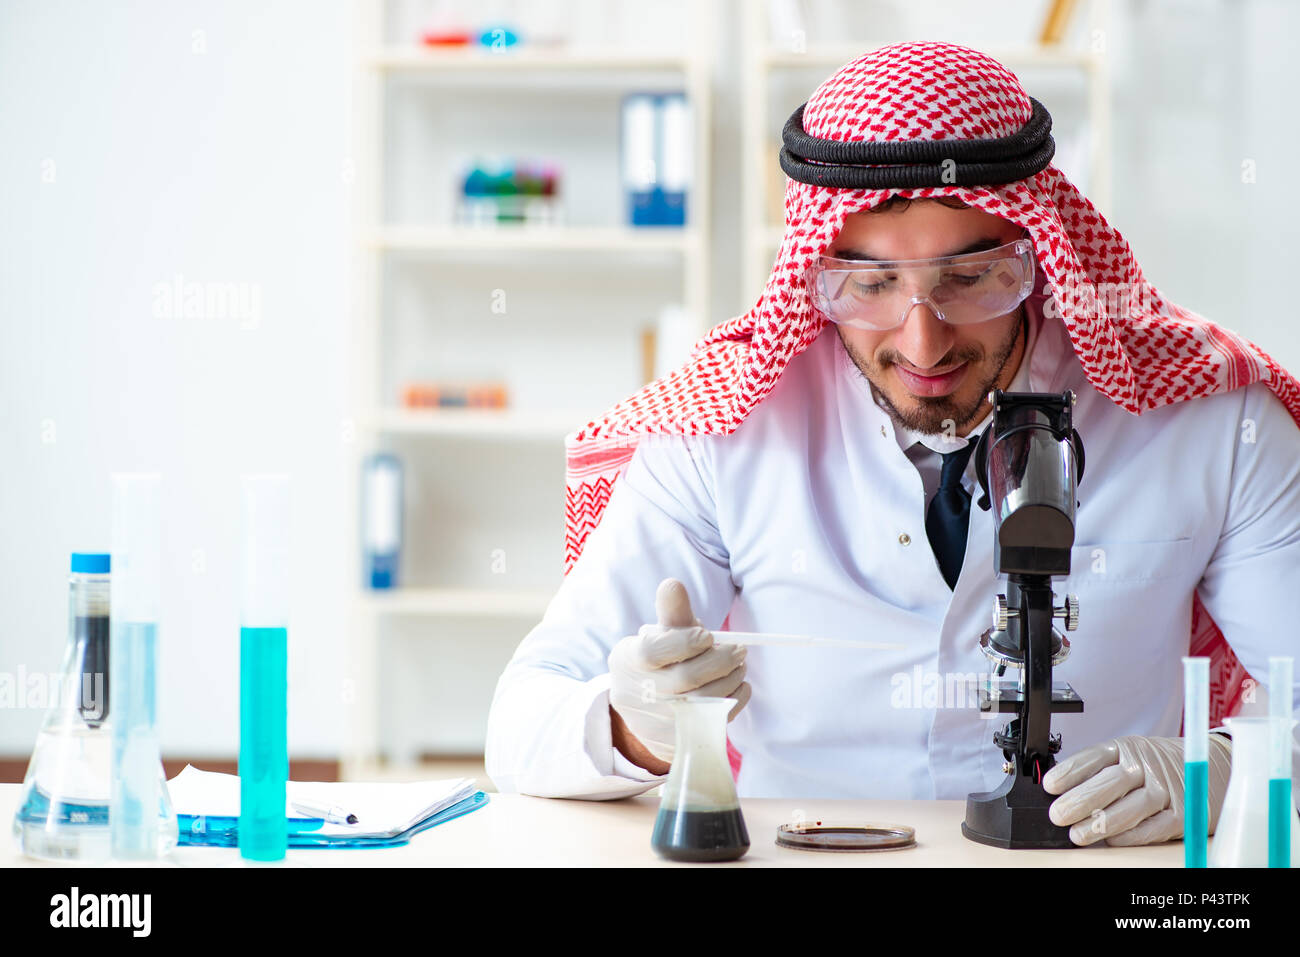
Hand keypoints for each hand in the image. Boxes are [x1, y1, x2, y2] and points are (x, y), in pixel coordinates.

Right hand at [607, 578, 750, 764]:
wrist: (640, 710)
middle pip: (687, 679)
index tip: (707, 635)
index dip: (687, 641)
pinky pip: (715, 722)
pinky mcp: (678, 740)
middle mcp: (642, 694)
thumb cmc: (657, 662)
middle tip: (739, 650)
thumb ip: (671, 612)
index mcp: (631, 661)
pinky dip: (735, 701)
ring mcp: (659, 721)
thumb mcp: (657, 636)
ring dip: (731, 679)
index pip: (657, 651)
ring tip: (739, 666)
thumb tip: (673, 584)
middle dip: (721, 661)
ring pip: (704, 703)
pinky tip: (739, 686)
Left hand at [1041, 734, 1232, 845]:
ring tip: (1078, 834)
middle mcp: (1146, 766)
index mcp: (1126, 748)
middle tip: (1058, 814)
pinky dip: (1131, 836)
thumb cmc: (1156, 763)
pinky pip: (1153, 827)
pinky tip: (1111, 840)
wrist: (1210, 765)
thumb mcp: (1128, 754)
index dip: (1070, 772)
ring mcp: (1166, 790)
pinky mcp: (1182, 814)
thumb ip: (1100, 769)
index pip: (1094, 757)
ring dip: (1101, 823)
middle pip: (1110, 783)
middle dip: (1080, 800)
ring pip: (1130, 807)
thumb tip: (1061, 790)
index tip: (1049, 786)